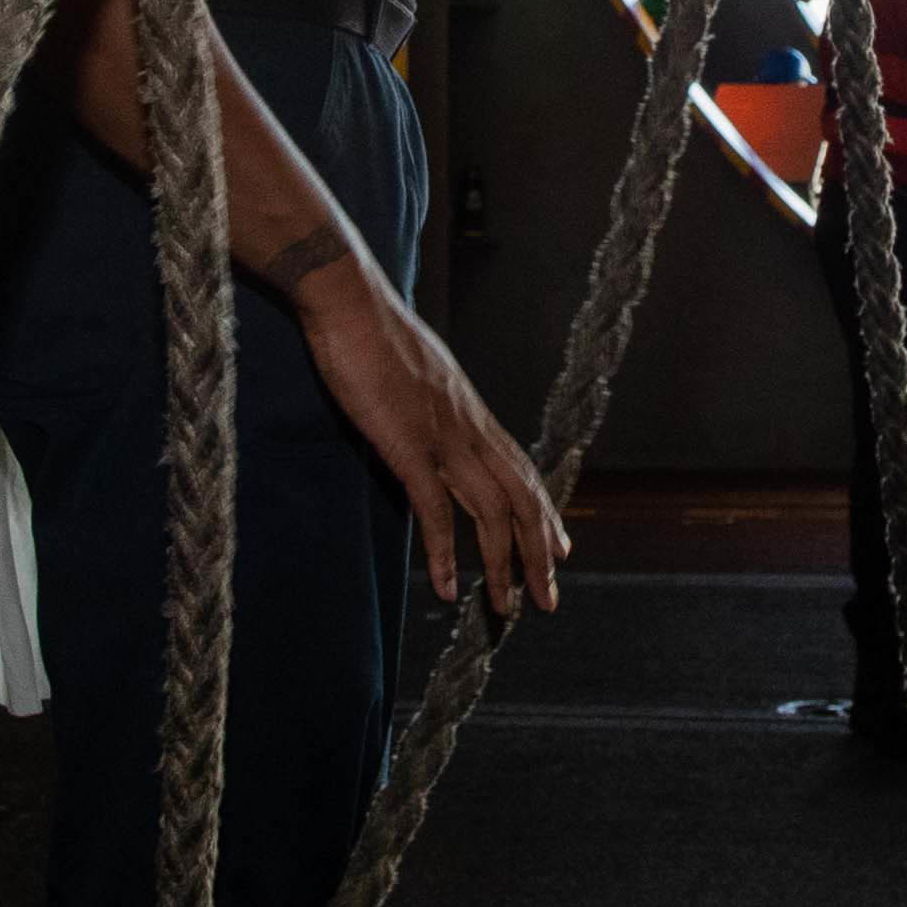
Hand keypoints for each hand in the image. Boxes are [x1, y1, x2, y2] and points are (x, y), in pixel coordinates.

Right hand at [292, 258, 567, 618]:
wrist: (346, 297)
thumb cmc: (371, 331)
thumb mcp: (413, 373)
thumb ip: (427, 404)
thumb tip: (423, 422)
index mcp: (471, 412)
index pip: (522, 471)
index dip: (544, 514)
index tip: (559, 550)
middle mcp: (469, 427)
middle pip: (522, 500)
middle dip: (539, 554)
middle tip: (548, 599)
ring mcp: (442, 437)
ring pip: (491, 513)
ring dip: (501, 566)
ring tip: (504, 610)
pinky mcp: (408, 444)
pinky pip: (436, 510)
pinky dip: (445, 553)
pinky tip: (446, 586)